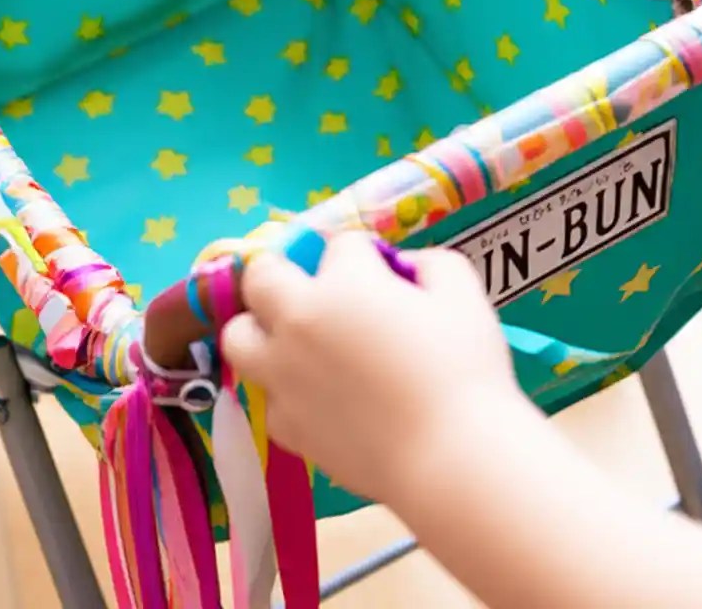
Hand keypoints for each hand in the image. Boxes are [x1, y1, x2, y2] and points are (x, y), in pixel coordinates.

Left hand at [221, 233, 524, 500]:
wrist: (450, 457)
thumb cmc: (463, 370)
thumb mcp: (464, 295)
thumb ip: (431, 264)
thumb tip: (406, 268)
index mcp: (343, 283)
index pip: (340, 245)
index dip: (366, 257)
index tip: (387, 277)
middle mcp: (298, 322)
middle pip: (261, 277)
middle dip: (285, 272)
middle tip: (317, 290)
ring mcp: (284, 376)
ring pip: (237, 337)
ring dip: (260, 329)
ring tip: (294, 340)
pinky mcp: (286, 425)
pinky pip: (269, 398)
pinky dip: (287, 392)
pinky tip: (318, 398)